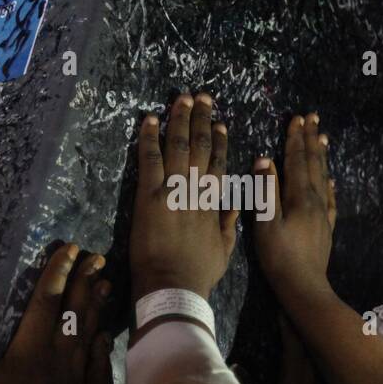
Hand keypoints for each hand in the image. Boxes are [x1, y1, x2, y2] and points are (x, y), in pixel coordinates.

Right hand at [0, 245, 112, 383]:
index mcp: (29, 352)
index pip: (47, 301)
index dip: (58, 272)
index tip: (69, 249)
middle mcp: (59, 361)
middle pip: (77, 312)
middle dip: (86, 281)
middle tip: (97, 257)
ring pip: (91, 336)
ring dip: (99, 307)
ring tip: (107, 285)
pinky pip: (100, 369)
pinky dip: (102, 349)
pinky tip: (103, 341)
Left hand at [129, 93, 237, 301]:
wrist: (174, 285)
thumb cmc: (198, 273)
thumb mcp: (224, 250)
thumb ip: (228, 225)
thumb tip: (232, 206)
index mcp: (214, 203)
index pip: (218, 165)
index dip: (219, 142)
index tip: (220, 124)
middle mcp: (196, 190)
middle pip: (201, 148)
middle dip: (202, 120)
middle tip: (203, 98)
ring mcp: (173, 190)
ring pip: (178, 146)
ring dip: (180, 120)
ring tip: (182, 98)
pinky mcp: (150, 195)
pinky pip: (150, 159)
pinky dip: (149, 137)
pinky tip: (149, 118)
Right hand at [254, 113, 336, 304]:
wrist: (304, 287)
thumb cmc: (279, 256)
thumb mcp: (266, 222)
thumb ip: (266, 190)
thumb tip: (265, 159)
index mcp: (299, 197)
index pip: (296, 160)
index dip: (295, 138)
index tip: (297, 118)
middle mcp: (315, 201)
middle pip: (313, 163)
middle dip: (311, 140)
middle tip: (313, 117)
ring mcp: (323, 214)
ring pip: (323, 177)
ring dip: (321, 156)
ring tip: (323, 137)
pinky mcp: (326, 228)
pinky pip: (330, 199)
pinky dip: (330, 185)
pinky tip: (331, 180)